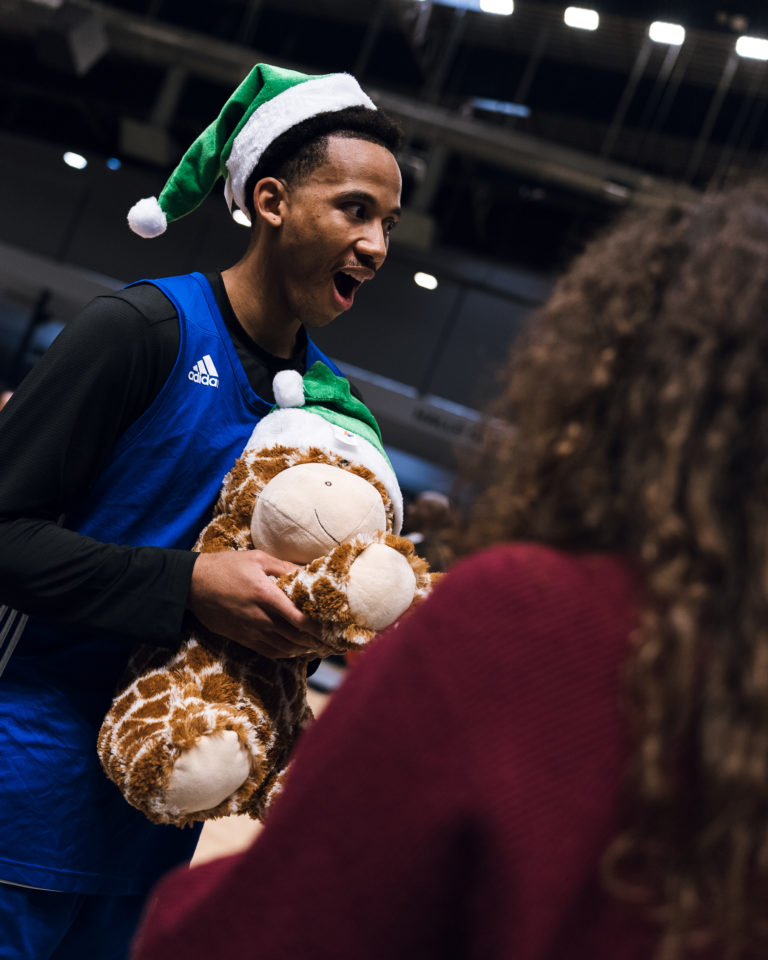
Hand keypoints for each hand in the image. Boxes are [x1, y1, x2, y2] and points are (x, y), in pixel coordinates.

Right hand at [187, 550, 333, 658]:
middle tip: (332, 642)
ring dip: (303, 650)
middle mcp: (260, 617)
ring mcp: (250, 630)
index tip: (332, 629)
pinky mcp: (242, 638)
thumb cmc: (226, 566)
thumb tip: (308, 571)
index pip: (299, 618)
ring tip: (319, 648)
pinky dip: (285, 653)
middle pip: (295, 637)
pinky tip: (295, 651)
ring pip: (284, 648)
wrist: (192, 584)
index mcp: (266, 595)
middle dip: (316, 642)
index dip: (318, 628)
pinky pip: (268, 651)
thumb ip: (284, 567)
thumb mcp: (257, 558)